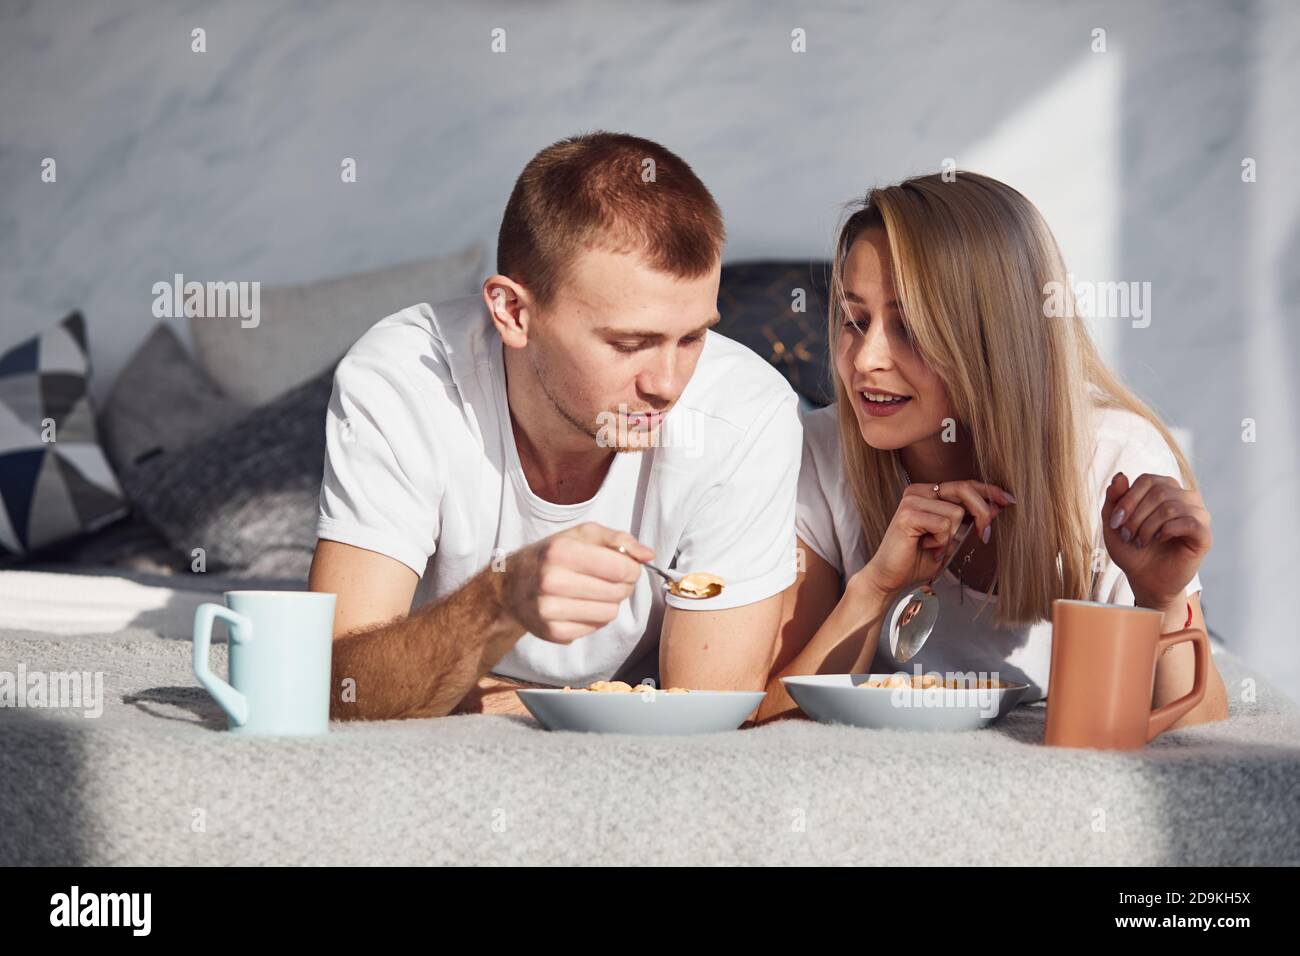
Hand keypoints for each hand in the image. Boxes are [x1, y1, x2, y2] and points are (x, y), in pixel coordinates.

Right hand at [500, 522, 653, 643]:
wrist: (511, 585)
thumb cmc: (552, 555)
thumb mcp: (582, 535)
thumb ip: (619, 540)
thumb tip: (648, 555)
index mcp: (561, 551)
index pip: (620, 567)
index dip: (632, 568)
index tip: (626, 566)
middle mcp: (552, 581)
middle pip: (617, 592)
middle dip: (622, 585)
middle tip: (610, 579)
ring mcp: (550, 609)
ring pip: (609, 613)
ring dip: (610, 603)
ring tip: (595, 592)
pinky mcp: (552, 632)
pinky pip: (595, 628)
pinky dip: (595, 617)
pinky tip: (581, 605)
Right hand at [855, 479, 1014, 598]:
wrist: (891, 577)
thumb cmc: (918, 559)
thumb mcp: (951, 537)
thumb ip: (968, 520)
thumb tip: (996, 506)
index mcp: (928, 492)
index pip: (964, 484)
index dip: (988, 492)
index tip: (1009, 501)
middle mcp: (918, 491)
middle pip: (964, 489)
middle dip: (981, 513)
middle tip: (983, 535)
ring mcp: (911, 501)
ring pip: (955, 513)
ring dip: (951, 537)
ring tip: (934, 546)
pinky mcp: (907, 515)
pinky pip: (943, 525)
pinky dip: (941, 542)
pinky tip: (927, 547)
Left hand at [1102, 472, 1210, 609]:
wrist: (1144, 579)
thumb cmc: (1130, 548)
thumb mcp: (1113, 523)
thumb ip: (1114, 499)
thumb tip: (1120, 475)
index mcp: (1164, 488)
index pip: (1147, 480)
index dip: (1127, 500)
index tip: (1115, 522)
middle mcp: (1185, 497)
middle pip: (1159, 492)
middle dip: (1136, 516)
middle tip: (1127, 535)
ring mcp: (1198, 515)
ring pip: (1172, 507)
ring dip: (1148, 526)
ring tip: (1140, 541)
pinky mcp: (1204, 535)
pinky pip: (1190, 522)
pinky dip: (1168, 531)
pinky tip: (1159, 540)